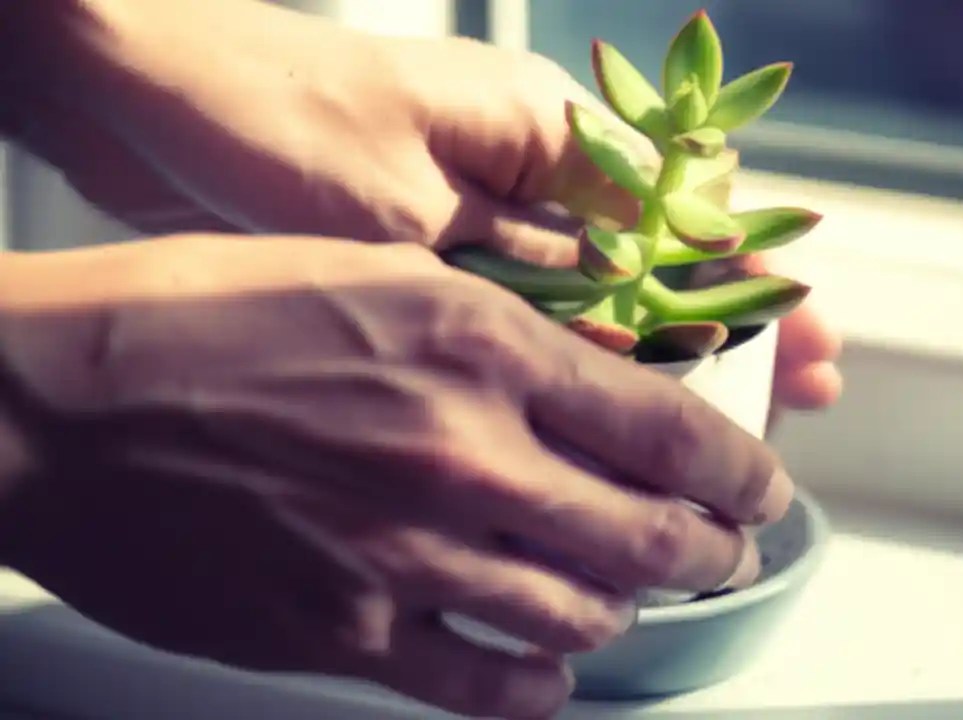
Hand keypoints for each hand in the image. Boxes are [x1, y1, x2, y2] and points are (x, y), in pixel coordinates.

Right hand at [0, 235, 790, 718]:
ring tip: (628, 593)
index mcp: (478, 347)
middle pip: (650, 536)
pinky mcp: (348, 634)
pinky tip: (548, 667)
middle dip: (710, 550)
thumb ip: (496, 327)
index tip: (760, 487)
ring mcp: (408, 556)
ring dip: (625, 608)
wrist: (58, 403)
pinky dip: (541, 682)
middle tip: (721, 549)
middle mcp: (461, 456)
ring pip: (583, 616)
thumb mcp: (377, 270)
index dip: (739, 470)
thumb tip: (586, 376)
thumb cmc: (201, 316)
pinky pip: (488, 685)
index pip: (666, 427)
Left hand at [15, 0, 840, 411]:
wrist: (143, 98)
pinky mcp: (443, 251)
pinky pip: (540, 316)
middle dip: (733, 325)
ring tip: (729, 422)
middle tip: (797, 396)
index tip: (807, 341)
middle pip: (664, 255)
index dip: (756, 280)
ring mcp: (489, 212)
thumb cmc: (272, 121)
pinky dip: (582, 361)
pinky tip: (614, 410)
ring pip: (608, 293)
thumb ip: (524, 283)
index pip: (687, 207)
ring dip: (666, 355)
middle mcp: (532, 169)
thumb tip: (629, 350)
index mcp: (546, 127)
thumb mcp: (414, 218)